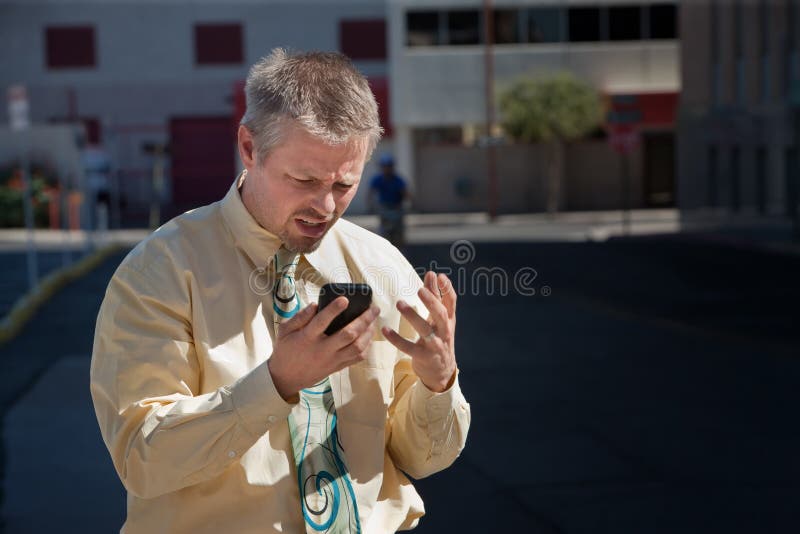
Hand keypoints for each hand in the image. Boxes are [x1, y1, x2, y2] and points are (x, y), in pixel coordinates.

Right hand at [268, 298, 380, 401]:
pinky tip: (369, 336)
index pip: (322, 322)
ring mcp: (332, 360)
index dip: (334, 310)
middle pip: (348, 335)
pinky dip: (366, 346)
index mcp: (307, 338)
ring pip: (356, 347)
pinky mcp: (337, 367)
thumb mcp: (285, 331)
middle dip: (364, 320)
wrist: (286, 378)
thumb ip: (299, 317)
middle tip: (373, 308)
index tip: (345, 299)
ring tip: (373, 320)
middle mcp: (322, 349)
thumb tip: (315, 305)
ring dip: (368, 333)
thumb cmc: (286, 350)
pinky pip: (357, 358)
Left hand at [382, 272, 456, 392]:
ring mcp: (434, 345)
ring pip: (424, 329)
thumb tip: (432, 274)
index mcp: (448, 320)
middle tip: (420, 290)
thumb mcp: (440, 319)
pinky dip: (396, 339)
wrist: (442, 371)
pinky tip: (385, 330)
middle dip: (431, 302)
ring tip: (399, 303)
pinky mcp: (422, 356)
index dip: (446, 288)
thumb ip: (435, 297)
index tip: (438, 276)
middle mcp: (444, 331)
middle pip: (440, 314)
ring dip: (412, 316)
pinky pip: (408, 347)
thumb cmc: (439, 338)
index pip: (451, 302)